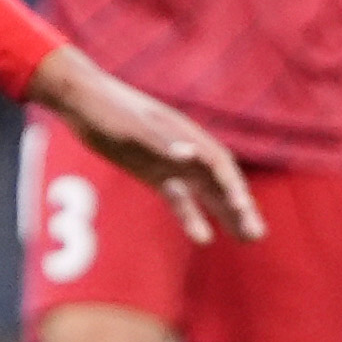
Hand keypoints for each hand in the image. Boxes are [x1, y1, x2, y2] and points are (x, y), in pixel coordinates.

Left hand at [30, 51, 262, 245]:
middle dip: (240, 208)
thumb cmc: (110, 111)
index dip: (234, 187)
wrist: (84, 102)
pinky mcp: (156, 175)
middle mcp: (186, 150)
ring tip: (248, 239)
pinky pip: (180, 199)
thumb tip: (188, 154)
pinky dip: (191, 217)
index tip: (244, 209)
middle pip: (220, 182)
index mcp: (186, 135)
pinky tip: (203, 238)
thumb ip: (161, 141)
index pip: (219, 165)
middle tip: (257, 236)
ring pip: (207, 193)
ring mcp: (173, 164)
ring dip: (226, 215)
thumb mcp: (133, 125)